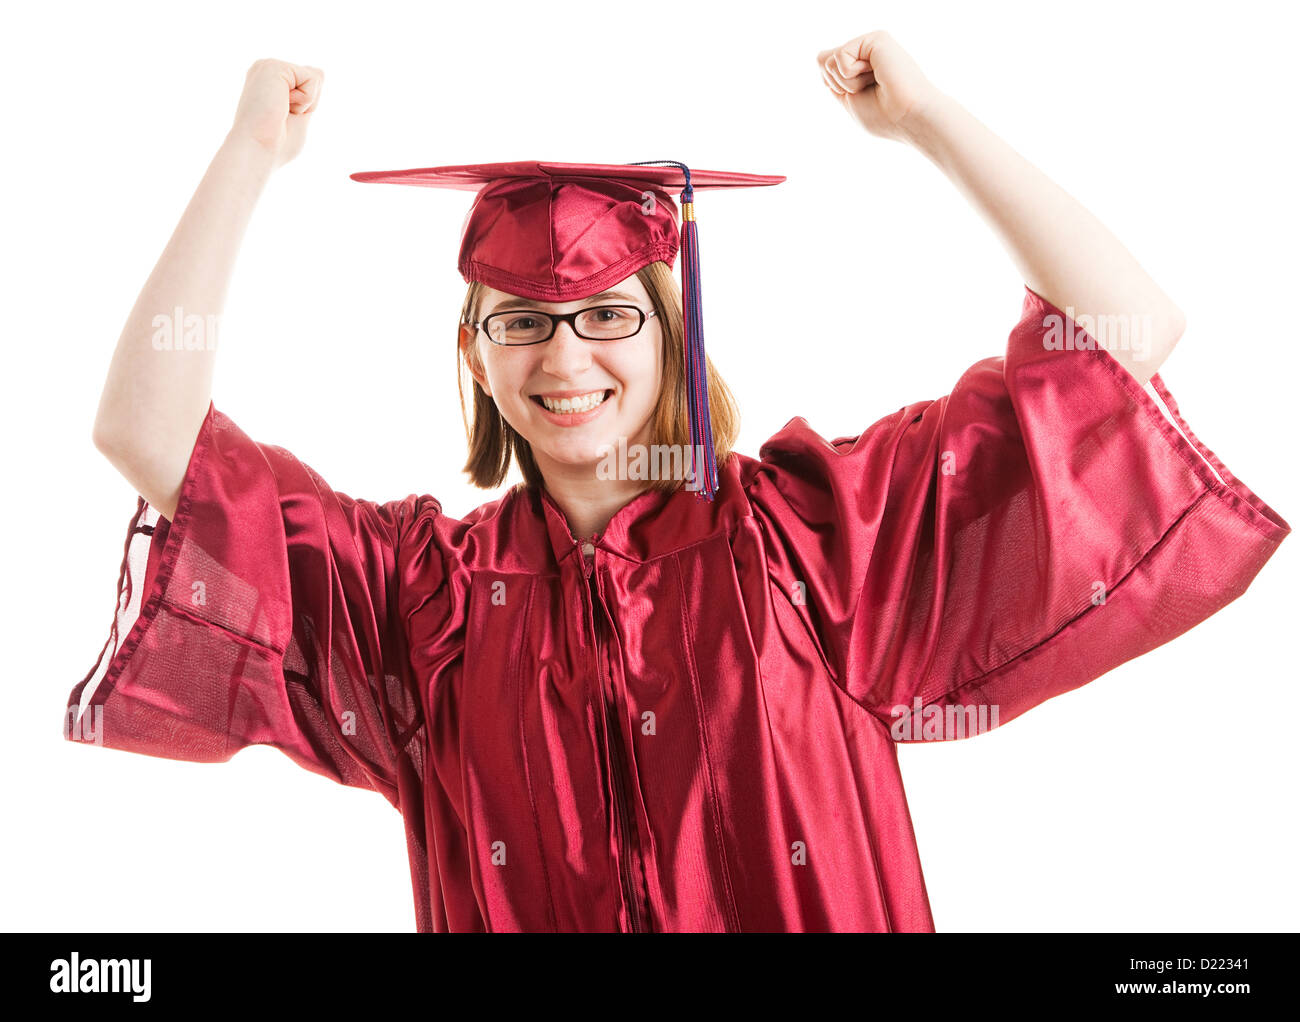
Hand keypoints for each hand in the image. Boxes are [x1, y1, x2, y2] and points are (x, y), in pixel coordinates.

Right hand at [229, 59, 323, 167]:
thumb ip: (309, 96)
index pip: (308, 85)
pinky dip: (305, 99)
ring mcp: (268, 66)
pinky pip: (312, 79)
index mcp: (270, 82)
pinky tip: (283, 106)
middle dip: (308, 104)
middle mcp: (266, 70)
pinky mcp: (274, 66)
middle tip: (283, 117)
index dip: (307, 107)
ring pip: (315, 77)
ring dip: (306, 103)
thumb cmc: (275, 145)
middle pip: (314, 78)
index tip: (283, 121)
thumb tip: (319, 70)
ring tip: (281, 112)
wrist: (256, 150)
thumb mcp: (299, 118)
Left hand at [816, 31, 940, 143]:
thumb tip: (820, 55)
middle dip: (839, 85)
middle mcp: (867, 52)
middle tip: (869, 91)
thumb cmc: (885, 117)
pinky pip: (840, 56)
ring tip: (876, 83)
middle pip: (824, 61)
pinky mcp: (876, 39)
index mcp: (863, 66)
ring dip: (848, 83)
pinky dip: (852, 75)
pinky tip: (876, 75)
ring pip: (830, 60)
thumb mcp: (849, 99)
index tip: (862, 96)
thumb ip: (833, 78)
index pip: (826, 68)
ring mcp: (872, 44)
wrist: (910, 118)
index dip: (836, 86)